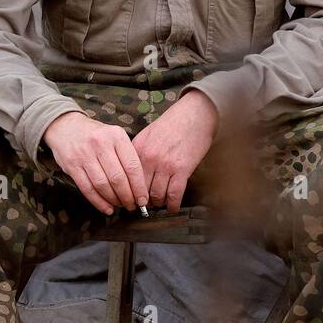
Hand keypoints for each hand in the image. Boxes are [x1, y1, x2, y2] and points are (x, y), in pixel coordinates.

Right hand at [43, 112, 149, 216]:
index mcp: (116, 136)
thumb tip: (140, 185)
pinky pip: (87, 188)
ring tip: (120, 206)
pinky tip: (107, 208)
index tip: (143, 199)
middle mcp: (101, 144)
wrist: (66, 126)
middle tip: (132, 205)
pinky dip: (98, 201)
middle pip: (118, 178)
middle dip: (127, 196)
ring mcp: (84, 155)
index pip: (132, 166)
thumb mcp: (115, 136)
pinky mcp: (71, 165)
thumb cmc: (97, 135)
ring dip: (114, 200)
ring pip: (103, 185)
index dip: (139, 187)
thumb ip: (127, 155)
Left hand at [131, 90, 219, 213]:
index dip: (129, 192)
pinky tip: (172, 207)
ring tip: (160, 204)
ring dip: (158, 203)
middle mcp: (149, 159)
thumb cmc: (173, 123)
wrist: (195, 114)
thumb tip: (132, 171)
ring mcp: (166, 165)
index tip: (131, 198)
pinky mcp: (182, 169)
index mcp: (138, 150)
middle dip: (142, 201)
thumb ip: (138, 152)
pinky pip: (175, 194)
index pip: (127, 178)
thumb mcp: (148, 134)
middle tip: (145, 206)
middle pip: (141, 190)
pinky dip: (173, 204)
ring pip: (157, 195)